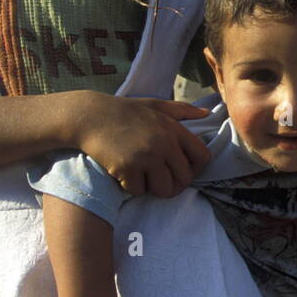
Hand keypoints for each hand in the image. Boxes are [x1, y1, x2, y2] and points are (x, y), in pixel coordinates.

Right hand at [71, 92, 211, 196]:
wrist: (90, 116)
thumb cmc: (125, 111)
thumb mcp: (156, 105)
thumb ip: (182, 110)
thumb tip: (206, 113)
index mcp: (174, 129)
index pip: (202, 157)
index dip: (196, 168)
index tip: (182, 170)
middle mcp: (164, 144)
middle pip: (184, 179)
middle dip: (174, 184)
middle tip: (159, 180)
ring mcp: (146, 156)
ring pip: (164, 190)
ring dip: (153, 188)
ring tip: (142, 176)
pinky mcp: (127, 168)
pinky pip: (139, 191)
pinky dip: (131, 187)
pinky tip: (124, 173)